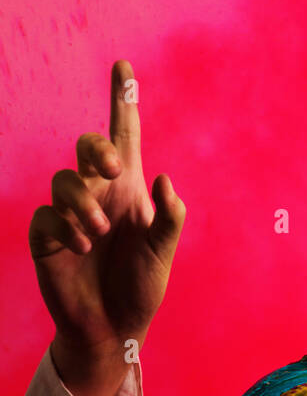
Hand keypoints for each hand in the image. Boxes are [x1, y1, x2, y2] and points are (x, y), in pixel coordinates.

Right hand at [28, 59, 184, 358]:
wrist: (113, 329)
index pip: (124, 138)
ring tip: (97, 234)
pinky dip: (65, 228)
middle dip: (97, 149)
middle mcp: (98, 195)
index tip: (124, 66)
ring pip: (64, 180)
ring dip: (83, 203)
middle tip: (114, 170)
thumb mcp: (162, 256)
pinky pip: (48, 216)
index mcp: (128, 192)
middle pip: (88, 146)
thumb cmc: (140, 290)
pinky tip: (81, 248)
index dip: (123, 101)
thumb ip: (169, 220)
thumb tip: (167, 181)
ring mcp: (69, 214)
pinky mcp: (48, 237)